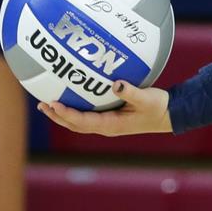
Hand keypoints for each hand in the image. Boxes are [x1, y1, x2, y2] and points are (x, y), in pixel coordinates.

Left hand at [37, 80, 171, 136]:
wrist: (169, 115)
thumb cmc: (158, 107)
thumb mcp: (147, 99)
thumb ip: (131, 92)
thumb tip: (116, 83)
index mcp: (112, 125)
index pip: (83, 121)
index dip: (66, 114)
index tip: (53, 104)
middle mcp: (106, 127)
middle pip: (75, 125)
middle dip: (57, 116)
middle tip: (42, 104)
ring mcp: (107, 124)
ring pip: (79, 122)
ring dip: (62, 115)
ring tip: (47, 105)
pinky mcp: (110, 118)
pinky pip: (87, 116)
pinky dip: (74, 110)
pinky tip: (70, 98)